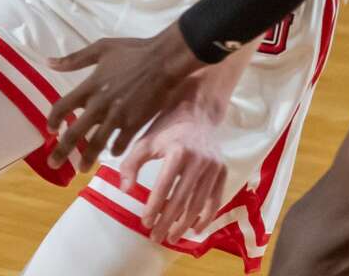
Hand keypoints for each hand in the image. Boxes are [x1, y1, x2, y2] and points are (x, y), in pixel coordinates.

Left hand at [46, 22, 203, 170]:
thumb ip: (74, 59)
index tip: (50, 130)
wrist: (164, 60)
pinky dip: (114, 151)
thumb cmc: (133, 51)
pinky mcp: (134, 124)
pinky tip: (112, 153)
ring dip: (86, 158)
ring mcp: (117, 117)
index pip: (62, 107)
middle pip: (74, 133)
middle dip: (61, 151)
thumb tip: (48, 62)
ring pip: (96, 144)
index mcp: (90, 86)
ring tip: (81, 169)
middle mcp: (100, 105)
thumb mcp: (101, 48)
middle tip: (53, 163)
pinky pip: (120, 144)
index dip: (53, 120)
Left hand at [118, 90, 228, 243]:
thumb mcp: (145, 141)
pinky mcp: (223, 170)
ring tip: (172, 237)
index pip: (164, 187)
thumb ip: (131, 164)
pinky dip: (206, 217)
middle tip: (156, 237)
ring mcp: (213, 166)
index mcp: (178, 151)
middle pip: (181, 200)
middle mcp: (199, 160)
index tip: (145, 223)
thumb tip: (125, 191)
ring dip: (185, 224)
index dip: (154, 207)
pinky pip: (215, 200)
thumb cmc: (167, 128)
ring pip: (199, 203)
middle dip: (167, 222)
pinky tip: (194, 229)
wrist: (197, 112)